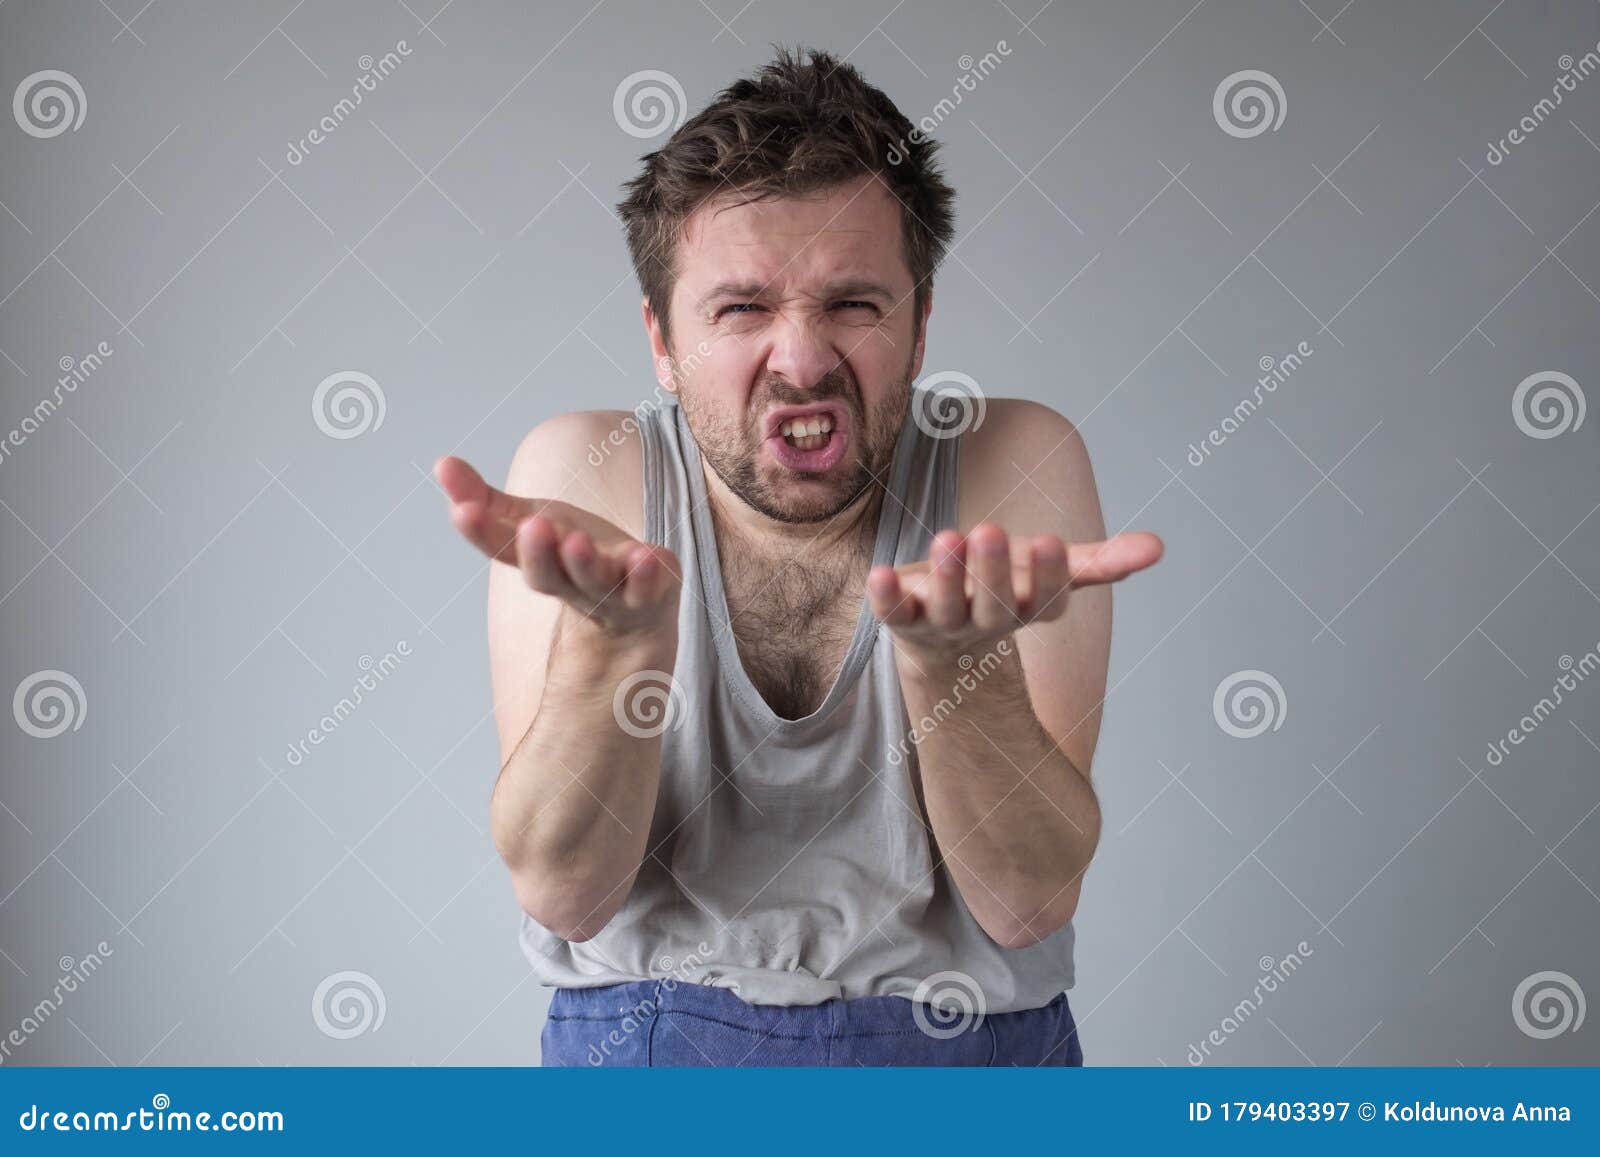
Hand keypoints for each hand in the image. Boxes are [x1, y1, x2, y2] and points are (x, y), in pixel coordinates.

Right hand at [434, 456, 680, 634]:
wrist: (634, 611)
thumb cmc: (574, 555)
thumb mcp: (530, 521)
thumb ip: (487, 500)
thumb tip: (441, 463)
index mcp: (536, 561)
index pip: (503, 549)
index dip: (482, 532)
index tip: (462, 511)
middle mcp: (570, 582)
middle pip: (548, 575)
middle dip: (538, 553)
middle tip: (532, 526)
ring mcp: (612, 591)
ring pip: (596, 582)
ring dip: (585, 564)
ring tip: (576, 541)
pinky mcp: (652, 591)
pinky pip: (650, 586)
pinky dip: (648, 575)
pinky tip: (646, 555)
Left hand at [866, 524, 1163, 662]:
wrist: (942, 631)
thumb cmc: (1003, 586)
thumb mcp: (1049, 571)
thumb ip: (1099, 561)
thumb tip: (1158, 548)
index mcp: (1027, 609)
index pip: (1046, 601)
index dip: (1051, 576)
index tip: (1054, 541)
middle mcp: (986, 622)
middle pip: (993, 605)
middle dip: (992, 571)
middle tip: (990, 529)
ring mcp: (943, 625)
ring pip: (947, 609)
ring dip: (947, 576)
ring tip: (948, 536)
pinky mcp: (904, 620)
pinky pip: (893, 615)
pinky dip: (885, 598)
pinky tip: (879, 574)